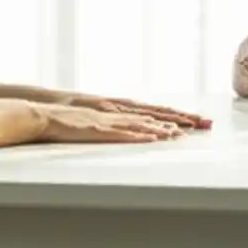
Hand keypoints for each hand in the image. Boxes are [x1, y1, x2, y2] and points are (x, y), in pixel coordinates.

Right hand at [35, 103, 187, 142]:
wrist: (44, 114)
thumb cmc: (67, 120)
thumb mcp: (94, 120)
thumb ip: (111, 124)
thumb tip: (128, 130)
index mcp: (118, 110)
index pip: (153, 112)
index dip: (174, 115)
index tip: (195, 120)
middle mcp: (118, 112)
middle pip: (154, 115)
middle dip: (179, 120)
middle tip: (202, 123)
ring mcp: (109, 120)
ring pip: (142, 123)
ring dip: (163, 128)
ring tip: (181, 134)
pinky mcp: (99, 129)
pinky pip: (122, 133)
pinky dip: (139, 135)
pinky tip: (152, 137)